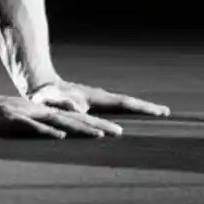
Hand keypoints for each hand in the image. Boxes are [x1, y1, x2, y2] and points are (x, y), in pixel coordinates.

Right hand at [0, 91, 124, 138]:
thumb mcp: (23, 122)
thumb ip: (40, 127)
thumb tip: (59, 135)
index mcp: (43, 112)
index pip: (74, 118)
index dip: (95, 123)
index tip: (115, 131)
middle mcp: (39, 111)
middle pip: (73, 118)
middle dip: (97, 125)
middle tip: (119, 133)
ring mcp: (27, 114)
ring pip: (58, 121)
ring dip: (79, 128)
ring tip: (99, 135)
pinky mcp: (13, 119)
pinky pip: (33, 127)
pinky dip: (47, 131)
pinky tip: (62, 136)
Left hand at [29, 80, 170, 116]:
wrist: (37, 85)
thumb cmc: (43, 95)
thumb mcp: (51, 100)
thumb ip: (62, 104)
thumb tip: (77, 109)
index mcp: (94, 98)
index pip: (122, 102)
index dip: (141, 108)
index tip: (161, 112)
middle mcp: (98, 97)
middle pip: (126, 101)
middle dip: (146, 107)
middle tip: (167, 112)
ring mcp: (96, 99)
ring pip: (122, 103)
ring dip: (139, 108)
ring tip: (158, 113)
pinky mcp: (92, 103)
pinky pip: (114, 107)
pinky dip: (127, 109)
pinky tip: (134, 117)